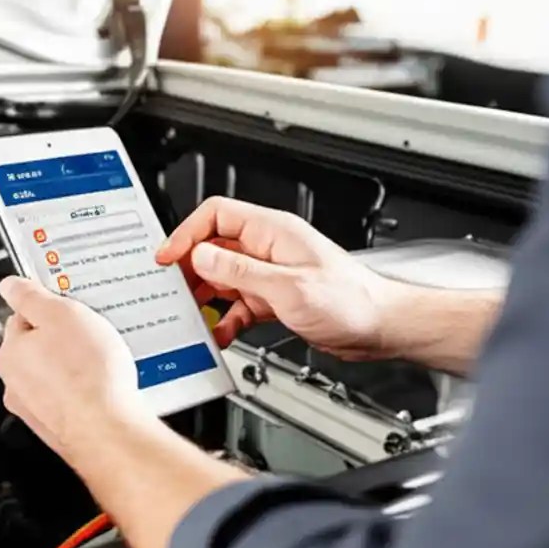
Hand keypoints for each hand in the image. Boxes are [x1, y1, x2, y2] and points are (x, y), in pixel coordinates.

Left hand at [0, 276, 154, 457]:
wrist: (109, 431)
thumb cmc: (88, 375)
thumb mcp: (61, 315)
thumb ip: (31, 297)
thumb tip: (11, 286)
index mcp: (9, 353)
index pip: (21, 317)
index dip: (48, 309)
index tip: (68, 308)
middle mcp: (14, 384)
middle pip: (37, 348)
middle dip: (62, 339)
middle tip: (90, 335)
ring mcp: (35, 409)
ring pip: (54, 374)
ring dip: (73, 366)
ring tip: (101, 363)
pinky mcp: (58, 426)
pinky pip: (69, 398)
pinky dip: (82, 391)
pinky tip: (102, 387)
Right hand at [156, 196, 401, 360]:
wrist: (381, 328)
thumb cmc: (351, 301)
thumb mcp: (288, 286)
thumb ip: (240, 270)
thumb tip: (201, 255)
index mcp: (272, 231)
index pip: (216, 215)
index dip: (187, 233)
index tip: (167, 256)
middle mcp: (268, 248)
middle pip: (212, 247)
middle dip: (190, 268)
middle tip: (174, 289)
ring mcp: (269, 273)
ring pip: (221, 277)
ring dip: (205, 296)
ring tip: (192, 313)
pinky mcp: (273, 298)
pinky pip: (237, 305)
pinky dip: (225, 319)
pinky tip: (220, 332)